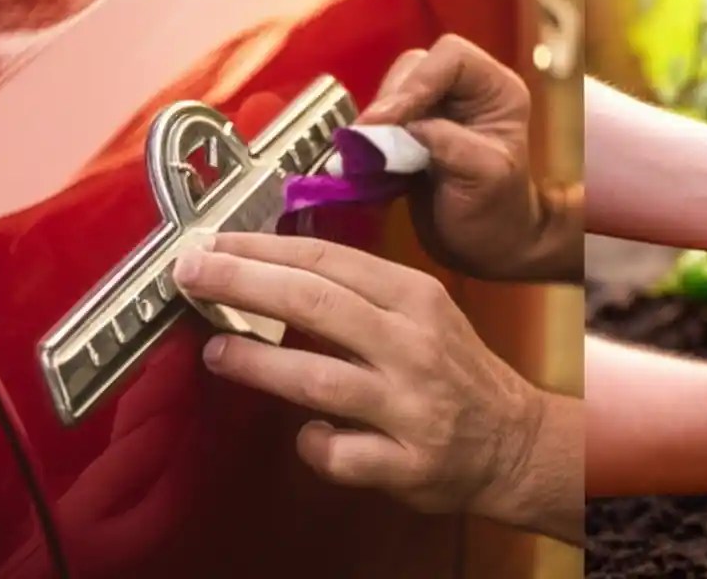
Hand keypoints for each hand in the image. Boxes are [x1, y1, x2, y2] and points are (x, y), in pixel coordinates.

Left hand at [171, 233, 547, 524]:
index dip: (263, 249)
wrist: (514, 440)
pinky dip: (314, 444)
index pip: (329, 260)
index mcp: (417, 298)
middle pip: (317, 305)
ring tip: (216, 352)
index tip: (213, 244)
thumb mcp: (422, 310)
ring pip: (319, 379)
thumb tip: (268, 270)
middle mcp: (415, 346)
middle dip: (245, 284)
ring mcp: (412, 407)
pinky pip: (340, 455)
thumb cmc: (453, 370)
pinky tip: (308, 435)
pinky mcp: (409, 463)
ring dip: (258, 365)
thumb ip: (358, 292)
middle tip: (192, 275)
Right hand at [360, 34, 581, 281]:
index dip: (416, 83)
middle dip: (390, 102)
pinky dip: (365, 140)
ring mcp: (434, 108)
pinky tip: (359, 162)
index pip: (451, 58)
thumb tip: (403, 128)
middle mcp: (465, 90)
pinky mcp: (407, 131)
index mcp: (496, 90)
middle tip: (366, 139)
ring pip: (390, 92)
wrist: (486, 248)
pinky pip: (377, 121)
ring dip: (373, 122)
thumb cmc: (499, 215)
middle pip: (414, 69)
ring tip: (361, 154)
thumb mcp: (486, 178)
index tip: (385, 121)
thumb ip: (449, 144)